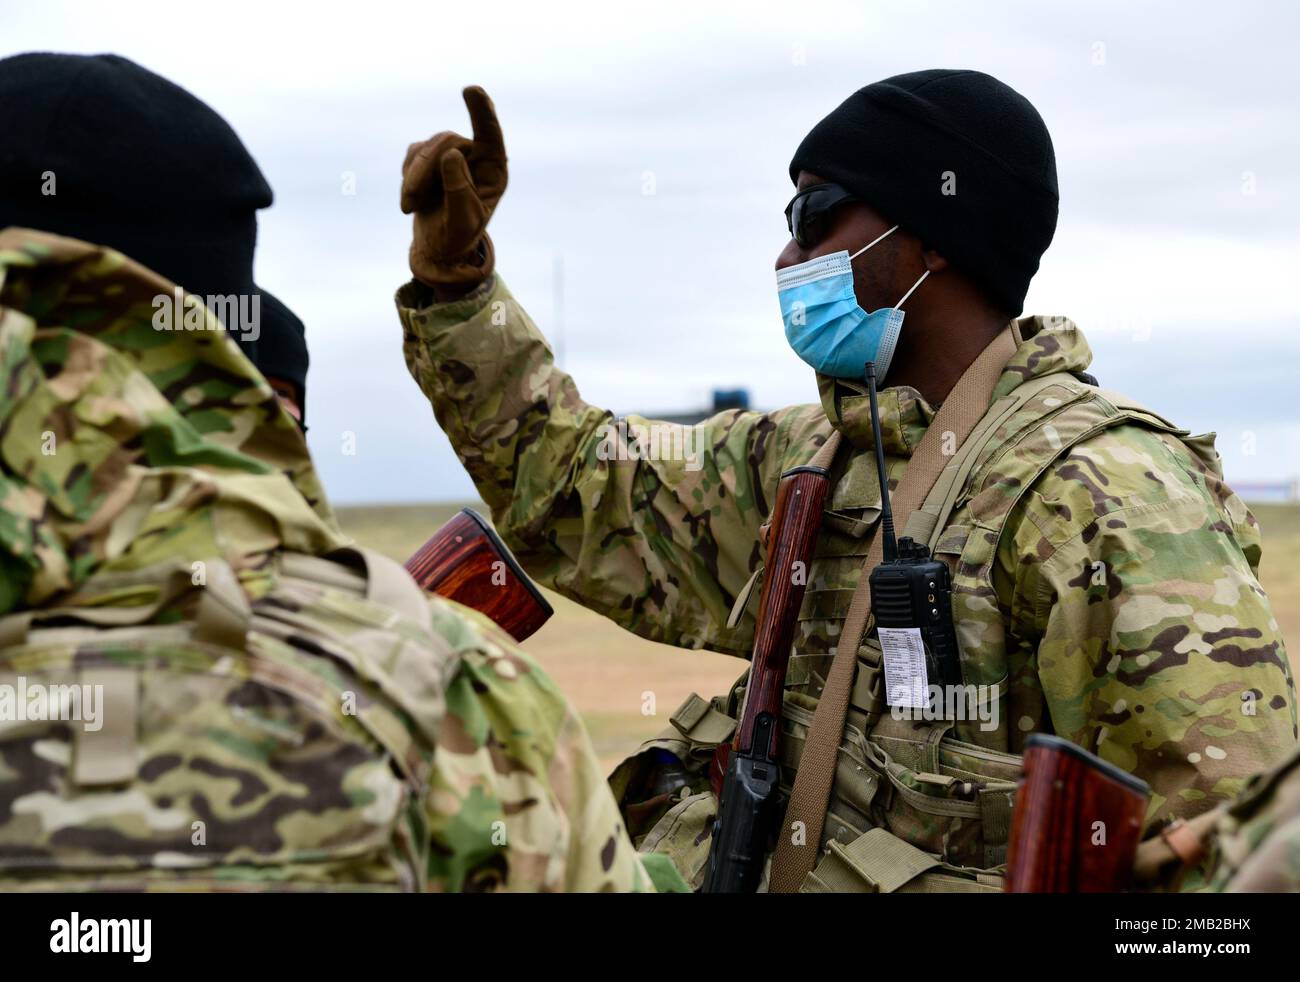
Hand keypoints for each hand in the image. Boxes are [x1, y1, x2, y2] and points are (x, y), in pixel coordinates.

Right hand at [401, 86, 507, 288]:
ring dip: (413, 177)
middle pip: (447, 141)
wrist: (438, 248)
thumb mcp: (462, 220)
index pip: (490, 135)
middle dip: (425, 169)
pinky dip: (407, 177)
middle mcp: (476, 157)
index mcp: (493, 170)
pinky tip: (411, 199)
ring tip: (409, 207)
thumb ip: (459, 190)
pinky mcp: (429, 157)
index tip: (472, 90)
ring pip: (427, 147)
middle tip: (410, 202)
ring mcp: (452, 154)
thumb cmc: (457, 236)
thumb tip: (452, 154)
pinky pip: (413, 154)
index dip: (481, 112)